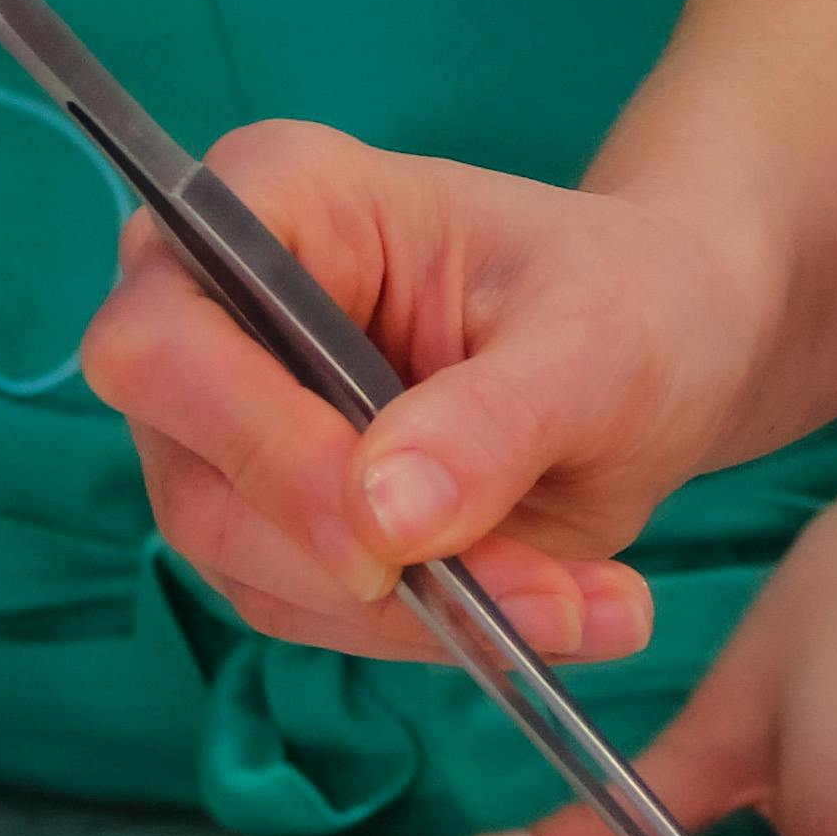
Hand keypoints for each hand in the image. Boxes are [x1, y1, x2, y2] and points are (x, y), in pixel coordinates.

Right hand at [78, 124, 781, 665]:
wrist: (672, 349)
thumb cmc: (629, 298)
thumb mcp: (596, 344)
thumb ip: (491, 420)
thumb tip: (382, 520)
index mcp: (275, 202)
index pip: (164, 335)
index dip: (254, 444)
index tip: (385, 535)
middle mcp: (220, 315)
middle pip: (195, 479)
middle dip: (358, 564)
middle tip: (537, 594)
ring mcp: (236, 430)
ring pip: (251, 570)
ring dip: (419, 616)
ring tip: (584, 599)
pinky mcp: (280, 523)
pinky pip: (316, 612)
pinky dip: (437, 633)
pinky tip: (565, 609)